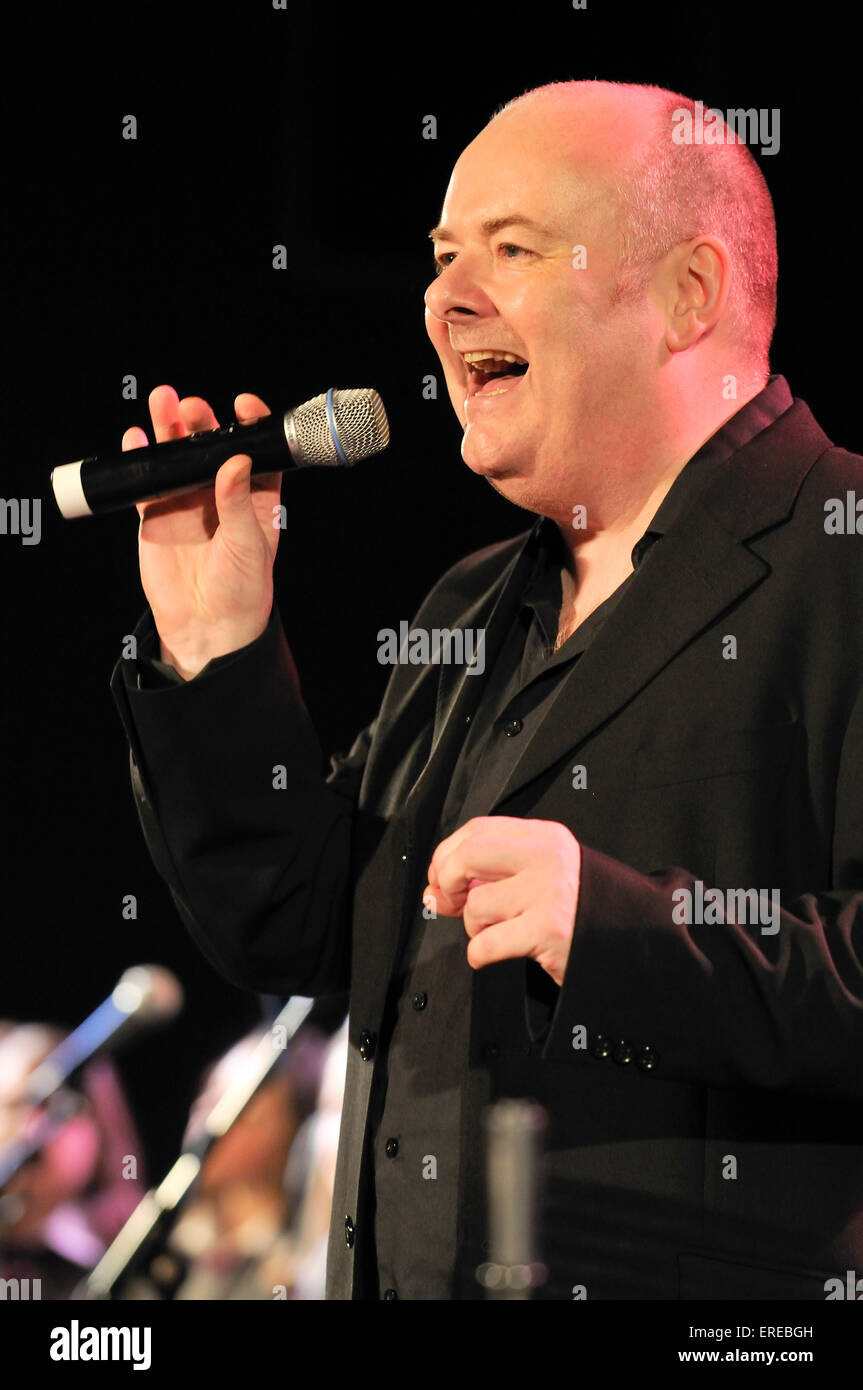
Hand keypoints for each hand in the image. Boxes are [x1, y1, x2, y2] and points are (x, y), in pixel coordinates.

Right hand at [123, 384, 281, 678]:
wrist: (207, 626)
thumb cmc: (242, 589)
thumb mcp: (248, 544)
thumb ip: (237, 502)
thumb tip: (235, 460)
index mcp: (254, 497)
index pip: (254, 450)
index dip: (250, 424)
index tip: (242, 405)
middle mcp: (221, 493)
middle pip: (211, 445)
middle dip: (201, 421)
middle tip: (191, 406)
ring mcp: (188, 500)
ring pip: (176, 455)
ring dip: (168, 427)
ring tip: (161, 400)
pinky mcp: (157, 514)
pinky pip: (147, 480)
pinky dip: (139, 458)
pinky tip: (135, 438)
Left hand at [424, 816, 581, 985]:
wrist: (640, 937)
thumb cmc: (587, 907)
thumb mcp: (547, 872)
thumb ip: (499, 872)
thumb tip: (437, 889)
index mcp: (545, 837)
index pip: (478, 830)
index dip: (448, 854)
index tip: (441, 877)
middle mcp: (547, 858)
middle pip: (469, 855)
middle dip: (447, 881)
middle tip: (450, 902)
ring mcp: (548, 893)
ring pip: (476, 905)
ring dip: (474, 927)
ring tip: (498, 931)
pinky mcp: (548, 931)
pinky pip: (485, 944)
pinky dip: (479, 955)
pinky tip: (494, 954)